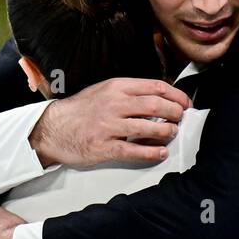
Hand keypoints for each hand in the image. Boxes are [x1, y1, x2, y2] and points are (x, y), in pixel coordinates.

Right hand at [29, 78, 191, 167]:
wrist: (53, 128)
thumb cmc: (80, 109)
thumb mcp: (104, 89)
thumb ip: (128, 92)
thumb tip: (158, 96)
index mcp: (117, 86)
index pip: (156, 86)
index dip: (176, 95)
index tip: (185, 102)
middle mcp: (115, 103)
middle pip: (156, 104)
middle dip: (175, 112)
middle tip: (182, 118)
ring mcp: (109, 126)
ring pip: (148, 127)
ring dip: (167, 131)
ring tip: (172, 133)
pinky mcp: (104, 147)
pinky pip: (134, 150)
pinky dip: (152, 152)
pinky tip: (160, 152)